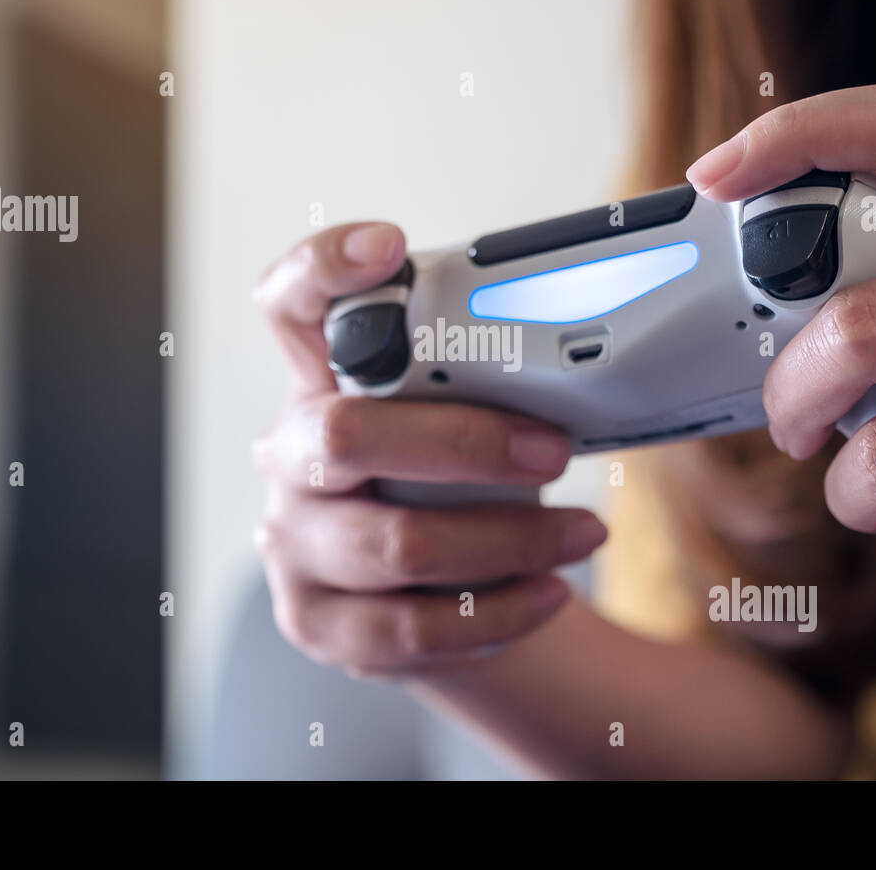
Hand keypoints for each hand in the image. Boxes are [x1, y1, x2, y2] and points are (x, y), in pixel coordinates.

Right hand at [252, 222, 606, 675]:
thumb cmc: (454, 485)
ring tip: (582, 534)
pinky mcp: (315, 619)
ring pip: (395, 545)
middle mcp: (291, 453)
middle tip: (553, 450)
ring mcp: (293, 540)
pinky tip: (545, 595)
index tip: (388, 246)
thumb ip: (484, 385)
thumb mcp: (460, 420)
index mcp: (320, 380)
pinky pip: (409, 629)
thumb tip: (585, 364)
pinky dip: (495, 615)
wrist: (433, 594)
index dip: (323, 267)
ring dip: (510, 540)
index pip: (290, 302)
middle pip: (347, 433)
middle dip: (467, 443)